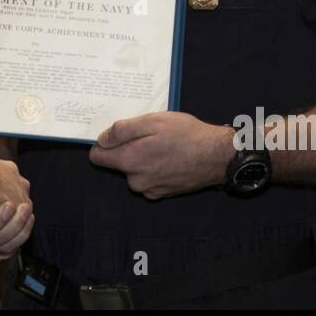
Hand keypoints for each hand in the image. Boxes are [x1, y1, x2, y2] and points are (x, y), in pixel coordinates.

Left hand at [89, 111, 237, 199]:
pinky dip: (156, 169)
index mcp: (130, 161)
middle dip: (129, 149)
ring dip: (144, 159)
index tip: (117, 135)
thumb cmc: (187, 135)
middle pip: (118, 163)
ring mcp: (150, 190)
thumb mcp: (152, 121)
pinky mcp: (163, 194)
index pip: (98, 158)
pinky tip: (171, 158)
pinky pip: (149, 180)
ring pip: (135, 171)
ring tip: (164, 146)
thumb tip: (102, 139)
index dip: (104, 143)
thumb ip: (122, 131)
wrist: (217, 157)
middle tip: (150, 136)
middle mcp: (136, 181)